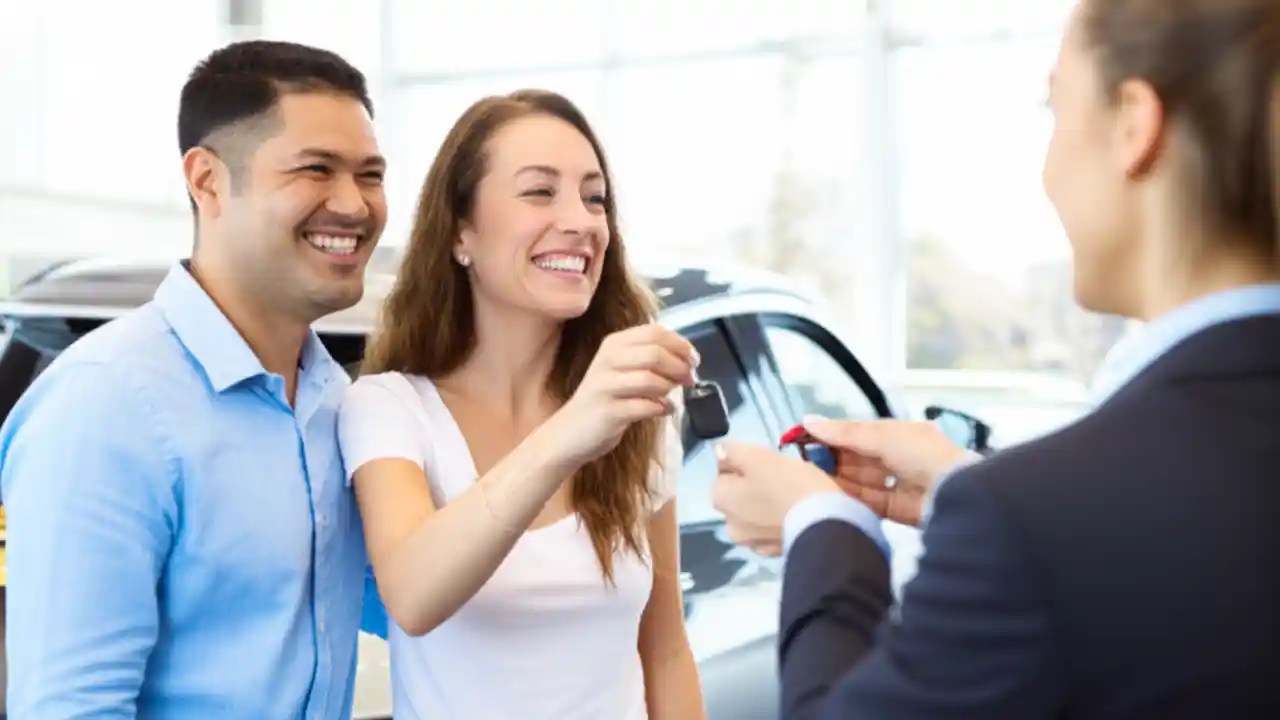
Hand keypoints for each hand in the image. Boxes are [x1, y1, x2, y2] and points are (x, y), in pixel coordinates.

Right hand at [548, 324, 697, 467]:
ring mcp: (606, 386)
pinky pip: (646, 406)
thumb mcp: (622, 370)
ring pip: (651, 379)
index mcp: (613, 344)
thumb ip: (650, 360)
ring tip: (670, 395)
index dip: (680, 344)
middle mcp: (607, 360)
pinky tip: (663, 410)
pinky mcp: (609, 411)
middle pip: (655, 353)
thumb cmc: (604, 400)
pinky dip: (662, 408)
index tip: (693, 359)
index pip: (654, 332)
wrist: (570, 432)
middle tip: (688, 379)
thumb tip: (687, 362)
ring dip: (669, 388)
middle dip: (679, 367)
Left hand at [711, 442, 839, 556]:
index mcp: (721, 499)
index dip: (744, 462)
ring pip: (755, 514)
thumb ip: (733, 451)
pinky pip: (771, 530)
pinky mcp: (775, 553)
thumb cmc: (789, 484)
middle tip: (780, 476)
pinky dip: (778, 522)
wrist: (825, 525)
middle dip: (753, 486)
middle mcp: (730, 525)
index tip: (766, 461)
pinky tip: (795, 514)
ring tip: (790, 495)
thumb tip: (719, 451)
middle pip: (738, 496)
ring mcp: (752, 542)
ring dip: (765, 505)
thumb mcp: (759, 457)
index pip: (723, 472)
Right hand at [802, 417, 969, 526]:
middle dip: (831, 459)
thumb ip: (845, 432)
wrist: (956, 492)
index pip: (858, 433)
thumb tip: (808, 421)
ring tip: (808, 478)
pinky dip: (850, 498)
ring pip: (861, 481)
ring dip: (838, 479)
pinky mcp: (899, 509)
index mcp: (900, 434)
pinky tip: (828, 494)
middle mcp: (900, 457)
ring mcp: (900, 484)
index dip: (831, 435)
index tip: (802, 439)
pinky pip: (869, 502)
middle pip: (858, 458)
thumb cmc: (921, 454)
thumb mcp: (882, 435)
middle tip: (800, 462)